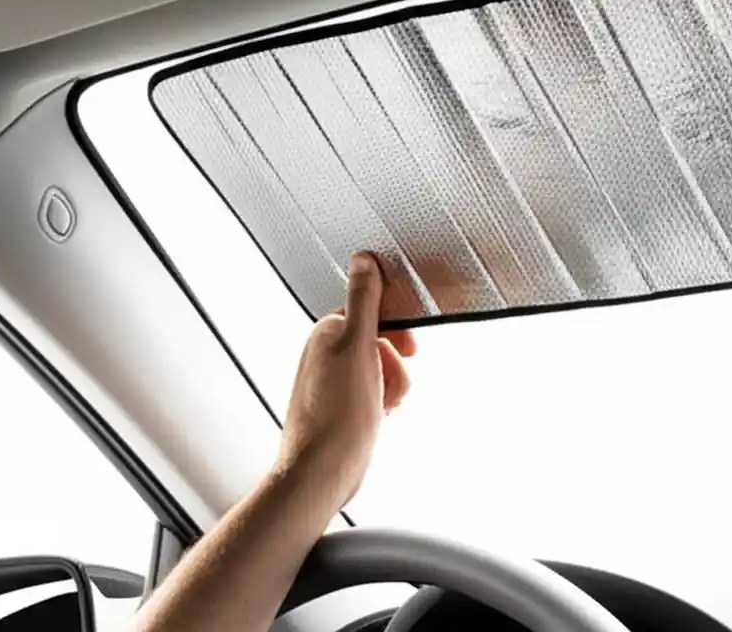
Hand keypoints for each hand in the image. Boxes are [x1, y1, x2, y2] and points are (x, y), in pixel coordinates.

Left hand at [276, 253, 415, 506]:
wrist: (323, 471)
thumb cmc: (338, 415)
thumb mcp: (358, 347)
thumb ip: (364, 300)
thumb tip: (364, 259)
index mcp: (326, 334)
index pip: (372, 312)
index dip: (396, 331)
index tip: (408, 349)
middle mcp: (326, 355)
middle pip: (381, 342)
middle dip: (396, 363)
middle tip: (394, 383)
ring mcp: (334, 383)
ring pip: (382, 369)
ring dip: (394, 385)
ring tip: (385, 405)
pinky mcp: (343, 407)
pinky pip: (376, 392)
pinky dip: (385, 401)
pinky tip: (381, 416)